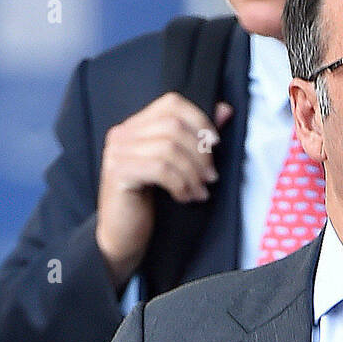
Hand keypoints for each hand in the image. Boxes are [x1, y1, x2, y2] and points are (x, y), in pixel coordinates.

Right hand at [95, 93, 233, 288]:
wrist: (122, 238)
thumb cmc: (150, 203)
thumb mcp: (176, 167)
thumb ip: (197, 138)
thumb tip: (224, 110)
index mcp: (135, 127)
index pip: (172, 103)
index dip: (199, 120)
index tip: (215, 145)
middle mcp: (123, 134)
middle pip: (173, 126)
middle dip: (199, 153)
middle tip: (210, 177)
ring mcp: (118, 152)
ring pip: (168, 148)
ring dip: (192, 173)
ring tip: (200, 191)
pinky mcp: (119, 173)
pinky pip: (160, 169)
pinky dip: (180, 184)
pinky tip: (185, 198)